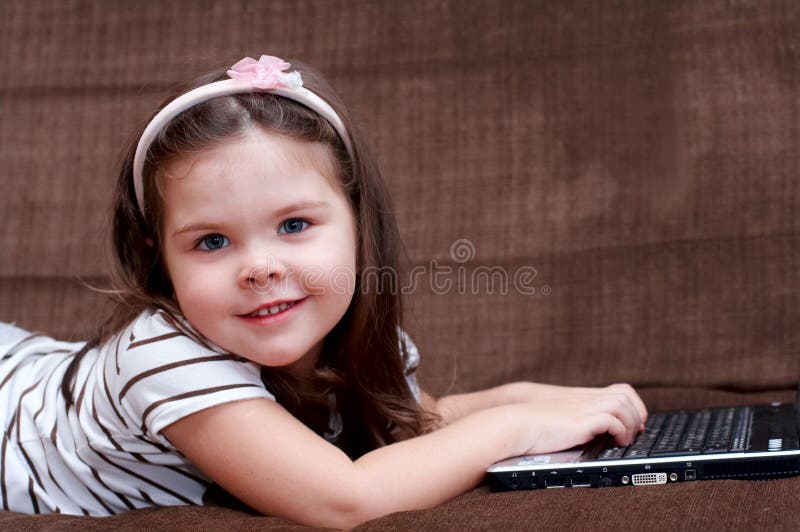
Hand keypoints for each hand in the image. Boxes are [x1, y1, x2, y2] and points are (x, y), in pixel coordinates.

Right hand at [507, 384, 646, 455]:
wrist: (517, 423)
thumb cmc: (535, 425)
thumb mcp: (562, 416)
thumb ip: (579, 418)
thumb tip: (594, 434)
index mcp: (584, 398)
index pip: (620, 390)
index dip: (633, 405)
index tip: (636, 423)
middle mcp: (586, 400)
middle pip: (626, 395)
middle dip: (637, 414)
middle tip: (635, 432)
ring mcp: (584, 408)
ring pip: (623, 406)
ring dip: (630, 424)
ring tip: (624, 440)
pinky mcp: (581, 420)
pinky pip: (612, 420)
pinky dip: (620, 431)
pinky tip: (615, 442)